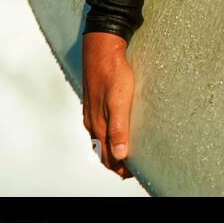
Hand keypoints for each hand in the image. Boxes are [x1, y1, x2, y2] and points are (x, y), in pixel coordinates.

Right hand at [82, 31, 135, 178]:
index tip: (132, 173)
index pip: (107, 155)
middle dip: (115, 163)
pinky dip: (107, 137)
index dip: (119, 167)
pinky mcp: (94, 103)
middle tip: (131, 169)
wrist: (101, 49)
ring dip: (111, 151)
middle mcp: (92, 122)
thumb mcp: (120, 101)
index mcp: (98, 124)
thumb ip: (119, 128)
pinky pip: (98, 127)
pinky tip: (114, 133)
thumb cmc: (114, 73)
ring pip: (99, 139)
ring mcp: (91, 112)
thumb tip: (120, 155)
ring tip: (124, 156)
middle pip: (102, 151)